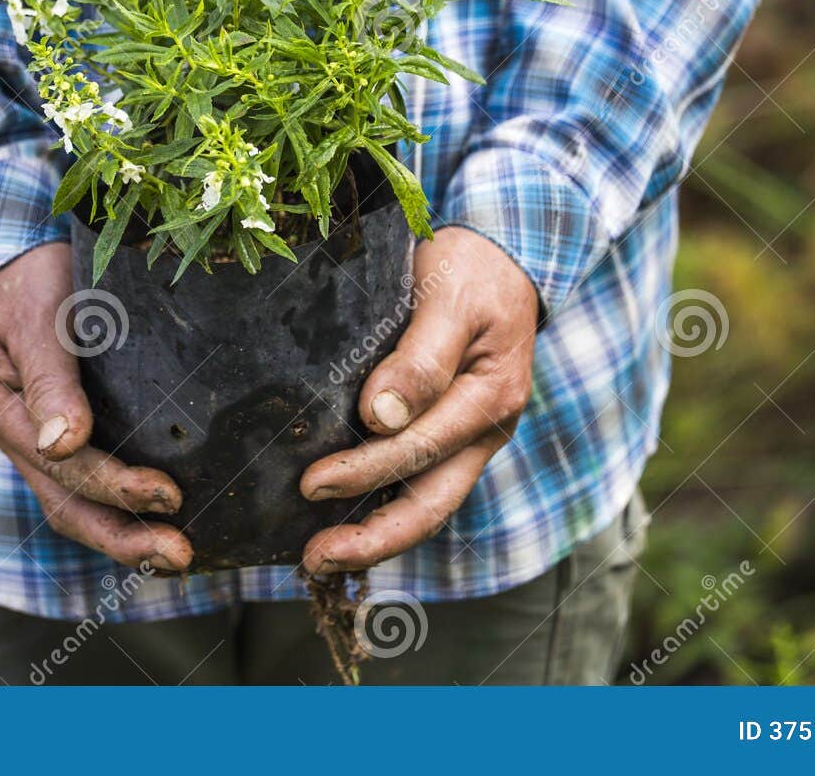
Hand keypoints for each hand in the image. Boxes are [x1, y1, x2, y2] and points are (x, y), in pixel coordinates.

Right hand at [0, 243, 192, 572]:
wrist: (13, 253)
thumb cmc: (29, 275)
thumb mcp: (35, 315)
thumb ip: (49, 378)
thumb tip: (64, 443)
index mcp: (2, 410)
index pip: (63, 467)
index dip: (117, 487)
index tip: (169, 494)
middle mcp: (19, 436)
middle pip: (66, 506)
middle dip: (124, 538)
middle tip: (182, 556)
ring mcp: (39, 438)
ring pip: (76, 504)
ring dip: (125, 534)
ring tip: (179, 554)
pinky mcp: (64, 430)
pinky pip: (88, 482)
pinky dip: (122, 507)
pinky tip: (164, 519)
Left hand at [299, 226, 538, 572]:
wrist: (503, 256)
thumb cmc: (471, 270)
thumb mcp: (449, 299)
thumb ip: (421, 358)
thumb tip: (380, 416)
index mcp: (490, 398)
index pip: (420, 449)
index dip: (364, 471)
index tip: (311, 483)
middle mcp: (486, 430)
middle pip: (432, 504)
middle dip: (374, 540)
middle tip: (314, 559)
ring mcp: (470, 437)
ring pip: (427, 503)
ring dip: (377, 535)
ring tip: (321, 556)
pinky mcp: (451, 433)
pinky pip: (419, 482)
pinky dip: (383, 506)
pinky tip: (343, 519)